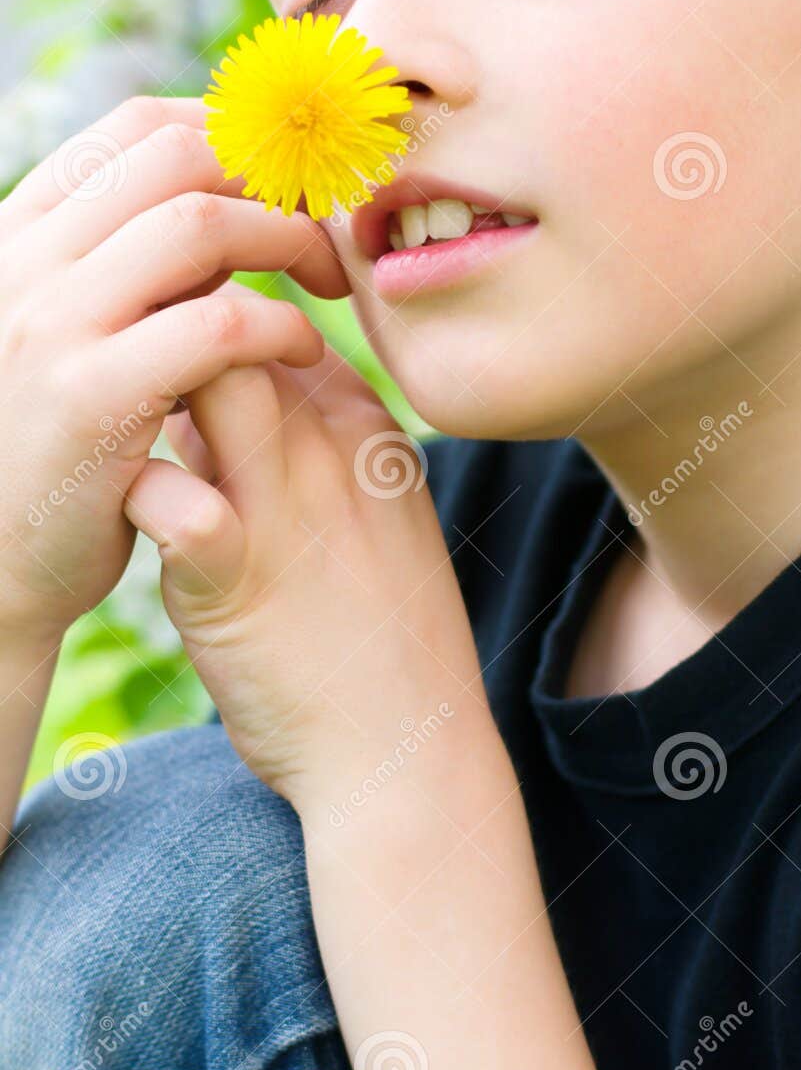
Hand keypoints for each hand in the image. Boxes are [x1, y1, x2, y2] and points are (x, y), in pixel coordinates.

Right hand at [0, 95, 347, 645]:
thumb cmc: (47, 450)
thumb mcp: (68, 335)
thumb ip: (127, 269)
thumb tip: (234, 210)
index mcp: (19, 235)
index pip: (137, 129)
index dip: (234, 136)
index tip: (292, 181)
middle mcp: (25, 263)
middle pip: (175, 156)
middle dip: (271, 178)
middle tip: (323, 225)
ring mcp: (52, 325)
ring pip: (198, 225)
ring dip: (286, 241)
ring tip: (326, 283)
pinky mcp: (92, 398)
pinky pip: (216, 323)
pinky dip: (280, 324)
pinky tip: (302, 351)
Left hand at [121, 312, 483, 807]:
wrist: (410, 748)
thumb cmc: (382, 632)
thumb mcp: (376, 510)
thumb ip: (312, 445)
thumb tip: (229, 393)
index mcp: (368, 429)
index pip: (281, 321)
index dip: (217, 326)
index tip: (180, 365)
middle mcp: (332, 451)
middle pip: (240, 327)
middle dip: (177, 335)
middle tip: (135, 386)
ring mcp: (288, 508)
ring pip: (207, 379)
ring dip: (148, 394)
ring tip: (122, 443)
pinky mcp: (235, 578)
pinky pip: (168, 496)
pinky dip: (135, 493)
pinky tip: (129, 522)